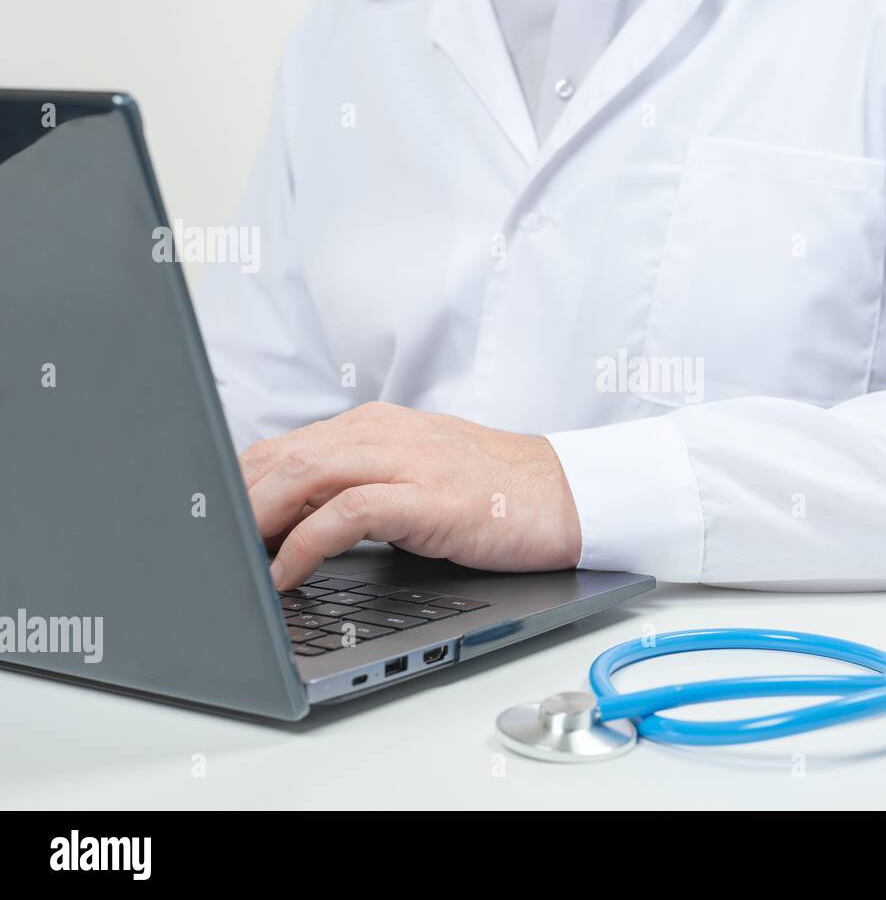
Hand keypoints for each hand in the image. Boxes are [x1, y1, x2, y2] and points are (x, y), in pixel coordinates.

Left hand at [238, 402, 581, 589]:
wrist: (564, 494)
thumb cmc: (491, 493)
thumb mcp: (414, 474)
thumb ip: (360, 482)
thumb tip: (295, 519)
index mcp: (374, 426)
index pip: (281, 447)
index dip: (236, 486)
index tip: (211, 526)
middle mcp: (382, 433)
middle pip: (279, 457)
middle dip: (233, 504)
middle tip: (207, 549)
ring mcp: (406, 461)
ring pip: (303, 475)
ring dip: (257, 520)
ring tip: (231, 561)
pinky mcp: (427, 497)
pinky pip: (346, 513)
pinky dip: (305, 545)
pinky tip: (287, 573)